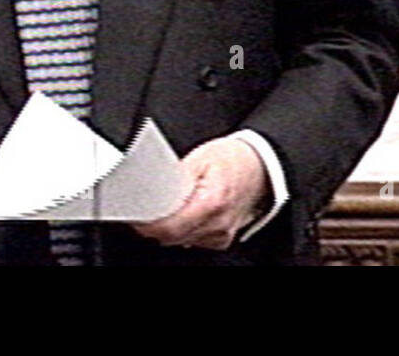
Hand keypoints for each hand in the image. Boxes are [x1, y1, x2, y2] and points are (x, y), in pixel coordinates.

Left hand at [132, 137, 270, 250]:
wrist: (262, 167)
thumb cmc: (234, 160)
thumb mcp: (200, 157)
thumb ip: (174, 177)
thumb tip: (150, 190)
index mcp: (212, 203)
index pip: (169, 227)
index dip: (148, 222)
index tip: (136, 213)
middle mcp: (218, 225)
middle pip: (172, 237)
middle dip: (156, 223)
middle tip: (147, 206)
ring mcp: (220, 235)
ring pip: (180, 240)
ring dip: (170, 226)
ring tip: (171, 205)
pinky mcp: (221, 239)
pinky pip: (192, 239)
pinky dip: (184, 228)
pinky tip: (187, 212)